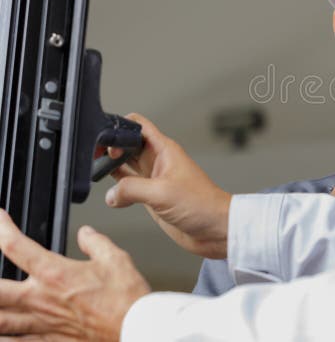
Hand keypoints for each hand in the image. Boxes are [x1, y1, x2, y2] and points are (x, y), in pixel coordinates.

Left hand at [0, 210, 148, 340]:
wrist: (135, 328)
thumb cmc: (126, 299)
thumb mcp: (116, 259)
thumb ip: (96, 243)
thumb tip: (86, 233)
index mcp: (55, 273)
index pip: (15, 245)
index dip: (1, 228)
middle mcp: (41, 299)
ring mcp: (41, 323)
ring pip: (0, 321)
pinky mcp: (49, 341)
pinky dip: (5, 338)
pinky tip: (2, 335)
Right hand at [105, 113, 231, 258]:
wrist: (215, 229)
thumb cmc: (202, 204)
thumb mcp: (162, 192)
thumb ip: (132, 189)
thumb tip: (112, 194)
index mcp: (164, 150)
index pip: (139, 126)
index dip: (120, 129)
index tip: (107, 142)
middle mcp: (157, 162)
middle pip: (127, 145)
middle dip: (111, 149)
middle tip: (99, 160)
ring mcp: (153, 179)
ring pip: (125, 166)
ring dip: (112, 170)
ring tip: (102, 177)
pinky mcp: (151, 197)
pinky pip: (128, 188)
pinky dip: (117, 193)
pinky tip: (115, 200)